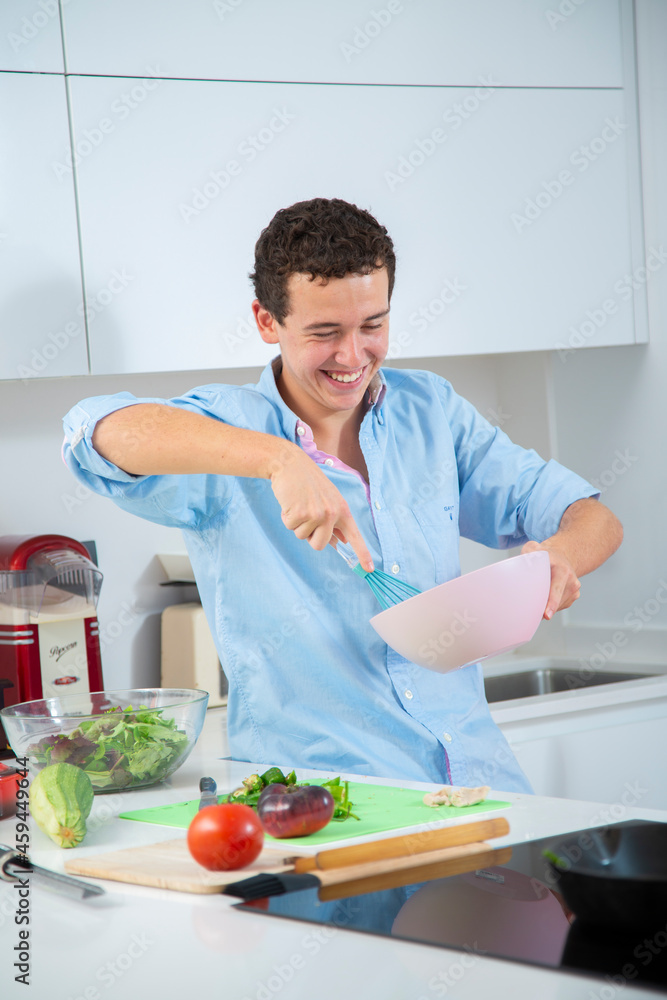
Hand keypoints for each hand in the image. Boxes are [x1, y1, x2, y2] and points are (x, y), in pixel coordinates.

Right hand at [269, 446, 373, 571]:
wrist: (290, 464)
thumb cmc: (308, 483)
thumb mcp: (328, 499)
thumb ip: (335, 521)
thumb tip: (342, 542)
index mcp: (342, 510)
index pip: (355, 536)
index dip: (362, 554)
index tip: (369, 570)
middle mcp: (332, 513)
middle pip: (320, 545)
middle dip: (310, 537)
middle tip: (306, 516)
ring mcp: (317, 513)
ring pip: (303, 537)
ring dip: (297, 524)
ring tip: (299, 504)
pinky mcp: (300, 513)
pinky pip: (290, 527)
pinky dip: (287, 517)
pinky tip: (291, 502)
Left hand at [521, 539, 580, 619]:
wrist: (561, 557)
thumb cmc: (545, 554)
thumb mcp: (535, 548)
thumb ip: (528, 552)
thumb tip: (523, 562)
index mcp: (563, 570)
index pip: (557, 589)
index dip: (552, 603)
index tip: (547, 615)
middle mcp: (572, 581)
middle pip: (556, 601)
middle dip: (544, 609)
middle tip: (533, 614)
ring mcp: (574, 590)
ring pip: (557, 606)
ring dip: (545, 605)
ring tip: (537, 594)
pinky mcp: (573, 596)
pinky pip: (559, 606)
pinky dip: (550, 605)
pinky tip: (546, 595)